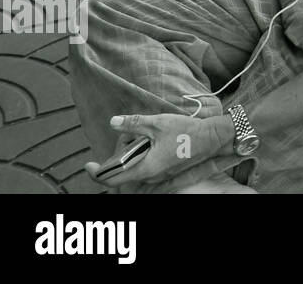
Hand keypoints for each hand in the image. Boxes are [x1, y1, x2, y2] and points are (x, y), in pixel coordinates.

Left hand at [84, 112, 231, 189]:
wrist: (213, 138)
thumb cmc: (187, 132)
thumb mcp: (157, 123)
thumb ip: (133, 124)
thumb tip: (114, 121)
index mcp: (145, 168)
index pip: (112, 179)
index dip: (97, 174)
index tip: (89, 165)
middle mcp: (151, 176)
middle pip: (123, 173)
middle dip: (118, 156)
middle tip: (124, 137)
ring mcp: (160, 175)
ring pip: (135, 170)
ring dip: (131, 156)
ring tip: (139, 136)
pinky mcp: (167, 171)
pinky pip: (146, 167)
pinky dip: (142, 156)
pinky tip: (150, 141)